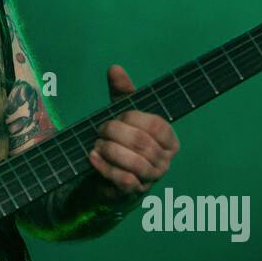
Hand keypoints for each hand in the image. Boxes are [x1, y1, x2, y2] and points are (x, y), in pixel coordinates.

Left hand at [87, 64, 178, 201]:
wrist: (107, 175)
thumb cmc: (121, 141)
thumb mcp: (122, 114)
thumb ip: (122, 92)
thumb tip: (115, 68)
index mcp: (169, 139)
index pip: (156, 124)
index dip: (132, 118)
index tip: (116, 116)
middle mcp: (165, 160)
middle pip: (142, 142)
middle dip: (114, 133)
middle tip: (99, 131)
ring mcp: (151, 178)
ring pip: (135, 161)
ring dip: (109, 150)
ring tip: (96, 145)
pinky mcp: (134, 192)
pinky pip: (123, 179)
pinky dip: (104, 167)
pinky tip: (93, 158)